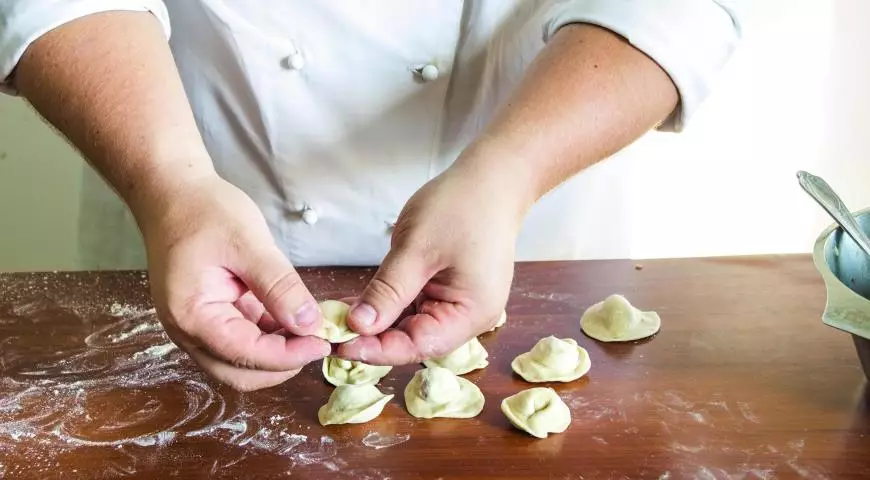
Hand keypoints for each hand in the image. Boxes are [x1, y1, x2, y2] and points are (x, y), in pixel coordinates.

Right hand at [135, 174, 330, 390]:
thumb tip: (309, 324)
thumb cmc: (204, 212)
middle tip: (319, 341)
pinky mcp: (208, 317)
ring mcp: (195, 327)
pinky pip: (240, 341)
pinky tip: (291, 318)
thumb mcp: (249, 244)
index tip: (323, 341)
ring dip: (277, 353)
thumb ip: (279, 287)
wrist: (172, 192)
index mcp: (192, 316)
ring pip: (241, 362)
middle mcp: (187, 332)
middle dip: (282, 364)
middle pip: (240, 373)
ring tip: (310, 328)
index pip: (246, 356)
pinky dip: (268, 337)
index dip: (289, 356)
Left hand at [337, 156, 529, 364]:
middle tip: (331, 331)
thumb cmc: (460, 207)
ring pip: (412, 325)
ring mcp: (461, 304)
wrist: (491, 179)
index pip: (419, 345)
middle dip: (374, 337)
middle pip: (415, 339)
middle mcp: (470, 317)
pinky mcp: (450, 291)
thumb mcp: (417, 249)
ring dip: (378, 323)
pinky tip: (361, 303)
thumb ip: (388, 291)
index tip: (340, 344)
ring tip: (339, 318)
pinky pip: (417, 307)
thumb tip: (358, 326)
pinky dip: (390, 306)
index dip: (378, 349)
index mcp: (471, 313)